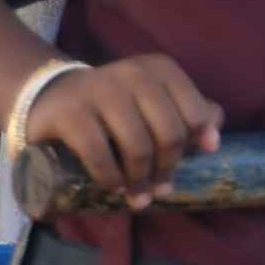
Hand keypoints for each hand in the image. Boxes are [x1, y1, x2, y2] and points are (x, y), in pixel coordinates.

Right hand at [22, 54, 222, 205]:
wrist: (49, 96)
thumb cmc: (113, 107)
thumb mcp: (151, 101)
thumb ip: (187, 111)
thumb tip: (215, 133)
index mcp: (157, 70)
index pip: (194, 108)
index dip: (200, 135)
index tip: (200, 154)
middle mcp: (130, 74)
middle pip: (169, 133)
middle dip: (168, 167)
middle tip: (161, 188)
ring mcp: (98, 90)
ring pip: (138, 146)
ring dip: (140, 180)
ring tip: (138, 195)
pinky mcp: (70, 112)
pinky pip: (100, 153)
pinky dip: (110, 177)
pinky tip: (113, 186)